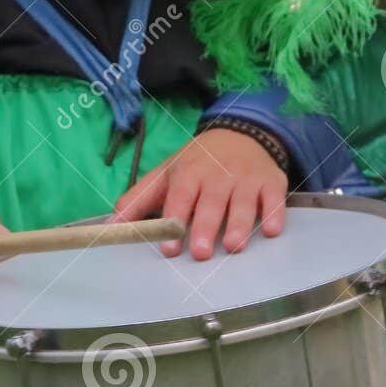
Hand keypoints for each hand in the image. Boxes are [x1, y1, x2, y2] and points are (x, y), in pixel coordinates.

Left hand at [112, 128, 288, 259]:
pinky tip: (271, 230)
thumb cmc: (198, 163)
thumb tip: (110, 226)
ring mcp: (246, 179)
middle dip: (205, 226)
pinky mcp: (271, 183)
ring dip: (239, 224)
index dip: (175, 220)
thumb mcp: (165, 175)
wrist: (241, 134)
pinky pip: (275, 199)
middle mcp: (218, 175)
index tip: (169, 248)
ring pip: (243, 203)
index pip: (180, 197)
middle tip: (200, 252)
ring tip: (234, 246)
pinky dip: (274, 214)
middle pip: (211, 202)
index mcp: (189, 173)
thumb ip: (138, 201)